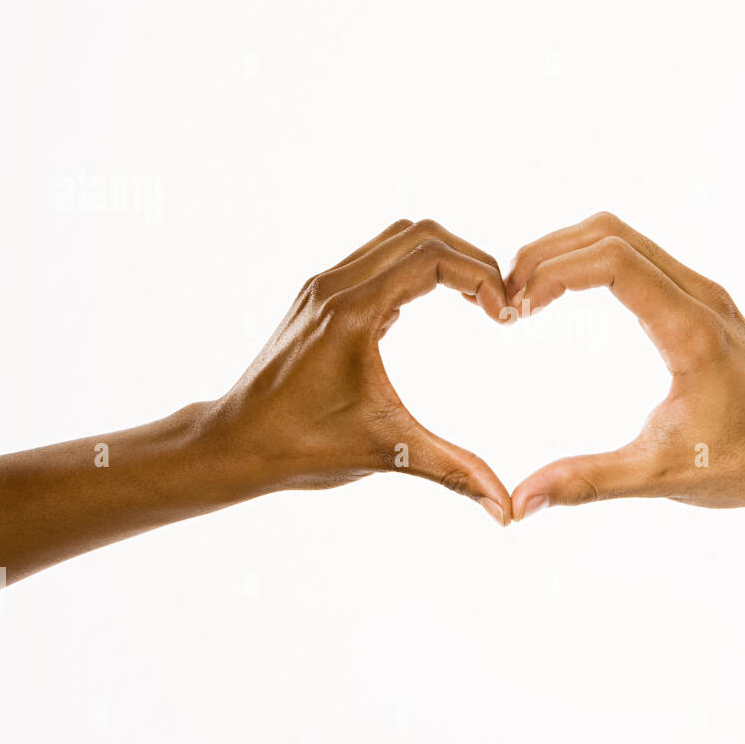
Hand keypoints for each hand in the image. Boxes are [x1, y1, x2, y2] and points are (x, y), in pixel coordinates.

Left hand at [204, 219, 513, 523]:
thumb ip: (455, 471)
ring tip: (474, 300)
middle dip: (471, 261)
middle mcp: (335, 286)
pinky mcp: (319, 297)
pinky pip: (377, 258)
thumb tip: (508, 509)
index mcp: (352, 312)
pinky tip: (431, 308)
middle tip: (497, 304)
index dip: (480, 277)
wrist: (236, 445)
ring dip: (443, 259)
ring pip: (398, 239)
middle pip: (422, 235)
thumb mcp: (390, 455)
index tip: (503, 315)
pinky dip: (415, 269)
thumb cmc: (303, 449)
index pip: (432, 258)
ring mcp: (324, 287)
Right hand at [503, 212, 744, 519]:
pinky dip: (589, 261)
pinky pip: (635, 255)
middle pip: (609, 233)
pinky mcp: (698, 297)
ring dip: (566, 252)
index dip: (554, 271)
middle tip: (507, 299)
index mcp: (690, 332)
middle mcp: (698, 296)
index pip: (613, 261)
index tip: (518, 308)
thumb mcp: (660, 477)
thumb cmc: (743, 464)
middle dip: (548, 254)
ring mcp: (701, 291)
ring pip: (622, 236)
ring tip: (526, 295)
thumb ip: (587, 483)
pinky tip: (561, 295)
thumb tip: (520, 503)